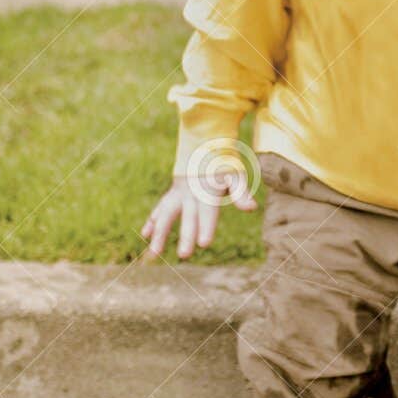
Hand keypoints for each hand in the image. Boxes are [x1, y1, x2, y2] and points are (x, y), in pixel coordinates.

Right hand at [141, 163, 256, 258]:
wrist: (205, 142)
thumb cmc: (224, 163)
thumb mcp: (235, 175)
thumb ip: (240, 193)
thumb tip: (252, 208)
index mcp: (208, 191)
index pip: (208, 212)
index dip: (206, 226)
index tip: (204, 243)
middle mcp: (191, 193)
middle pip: (187, 217)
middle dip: (185, 235)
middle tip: (184, 255)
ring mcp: (179, 194)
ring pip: (166, 215)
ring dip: (159, 234)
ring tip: (154, 254)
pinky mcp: (173, 194)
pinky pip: (160, 208)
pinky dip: (153, 220)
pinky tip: (146, 234)